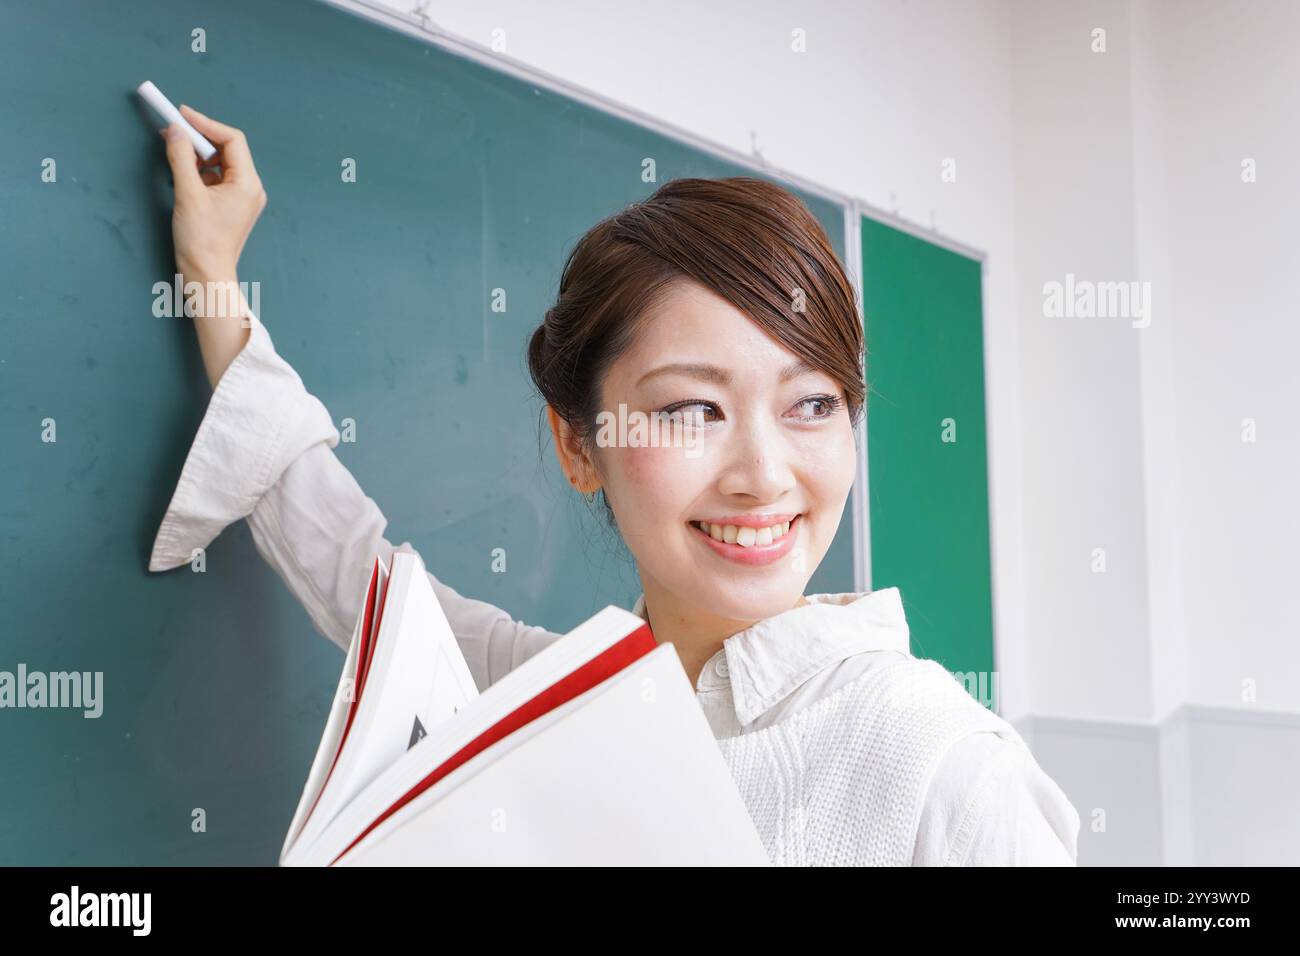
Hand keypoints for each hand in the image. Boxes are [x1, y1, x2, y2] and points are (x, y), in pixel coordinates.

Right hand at [159, 105, 266, 279]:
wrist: (207, 274)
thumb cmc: (201, 239)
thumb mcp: (188, 193)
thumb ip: (181, 157)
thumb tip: (174, 130)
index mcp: (248, 183)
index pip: (232, 140)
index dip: (206, 123)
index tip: (181, 114)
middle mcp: (251, 188)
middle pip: (228, 149)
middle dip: (200, 138)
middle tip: (173, 130)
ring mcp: (243, 198)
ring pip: (221, 164)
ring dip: (198, 155)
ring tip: (174, 152)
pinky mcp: (232, 206)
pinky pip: (217, 178)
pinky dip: (200, 171)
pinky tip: (182, 172)